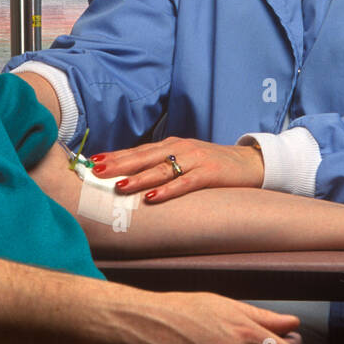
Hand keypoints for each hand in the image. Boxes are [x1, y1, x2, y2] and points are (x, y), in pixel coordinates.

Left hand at [91, 136, 264, 201]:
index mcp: (171, 145)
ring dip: (138, 178)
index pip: (138, 150)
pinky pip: (185, 183)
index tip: (93, 162)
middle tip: (96, 172)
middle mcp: (180, 148)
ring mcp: (195, 160)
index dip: (115, 156)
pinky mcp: (209, 173)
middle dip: (118, 164)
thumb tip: (132, 176)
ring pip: (161, 169)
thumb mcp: (185, 159)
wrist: (250, 162)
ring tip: (118, 186)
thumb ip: (163, 164)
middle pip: (144, 157)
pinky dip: (168, 190)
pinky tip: (153, 197)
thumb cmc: (212, 164)